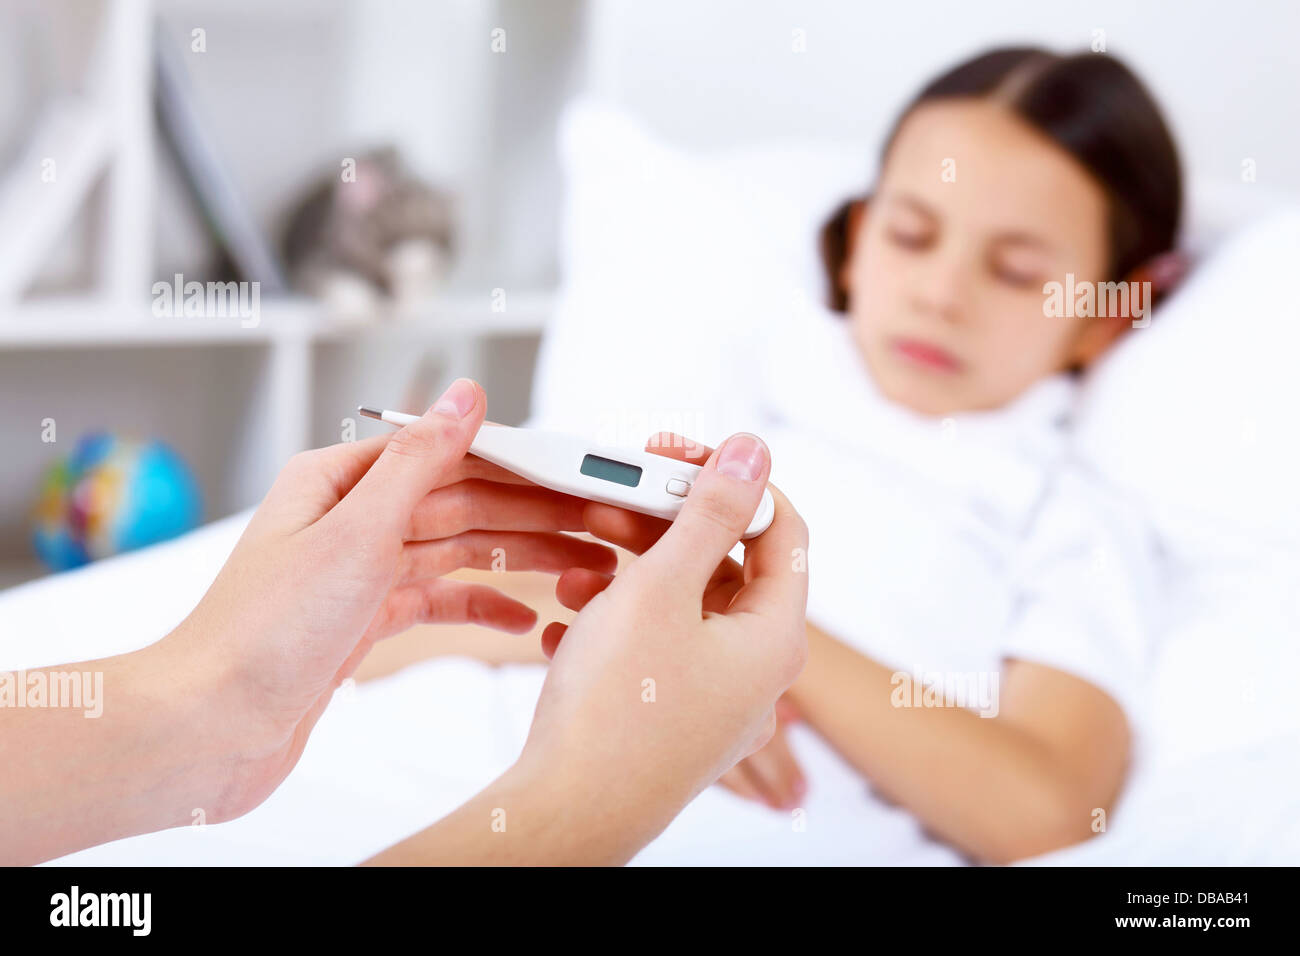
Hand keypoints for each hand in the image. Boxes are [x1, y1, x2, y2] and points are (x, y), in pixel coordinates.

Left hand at [164, 378, 615, 821]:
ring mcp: (357, 573)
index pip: (449, 457)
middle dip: (532, 517)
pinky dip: (480, 608)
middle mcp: (349, 520)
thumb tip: (464, 396)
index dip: (519, 466)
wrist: (208, 728)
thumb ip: (420, 462)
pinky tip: (523, 619)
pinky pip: (436, 601)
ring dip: (518, 562)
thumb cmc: (262, 631)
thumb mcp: (355, 532)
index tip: (576, 476)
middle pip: (460, 504)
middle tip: (598, 530)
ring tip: (581, 573)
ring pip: (455, 554)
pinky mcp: (362, 623)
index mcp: (339, 481)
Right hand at [512, 431, 809, 861]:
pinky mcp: (673, 722)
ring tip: (574, 575)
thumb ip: (709, 512)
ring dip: (627, 578)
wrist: (565, 813)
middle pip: (723, 568)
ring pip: (680, 610)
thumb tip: (752, 455)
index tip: (675, 459)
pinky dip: (615, 627)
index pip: (779, 530)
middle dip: (661, 529)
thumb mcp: (661, 587)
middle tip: (610, 502)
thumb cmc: (614, 712)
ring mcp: (715, 702)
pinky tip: (568, 627)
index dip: (731, 482)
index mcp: (774, 639)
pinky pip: (654, 653)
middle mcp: (755, 674)